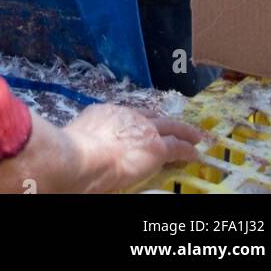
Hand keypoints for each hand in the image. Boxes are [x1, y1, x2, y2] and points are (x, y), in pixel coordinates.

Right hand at [63, 103, 202, 193]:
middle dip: (163, 122)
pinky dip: (188, 150)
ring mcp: (144, 130)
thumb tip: (87, 147)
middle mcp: (127, 115)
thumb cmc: (74, 152)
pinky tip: (196, 153)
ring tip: (194, 136)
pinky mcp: (157, 147)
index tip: (144, 125)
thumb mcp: (79, 136)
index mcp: (106, 113)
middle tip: (173, 126)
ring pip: (170, 127)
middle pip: (152, 116)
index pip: (128, 115)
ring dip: (183, 132)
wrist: (84, 157)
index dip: (140, 120)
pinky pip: (178, 147)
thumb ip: (90, 137)